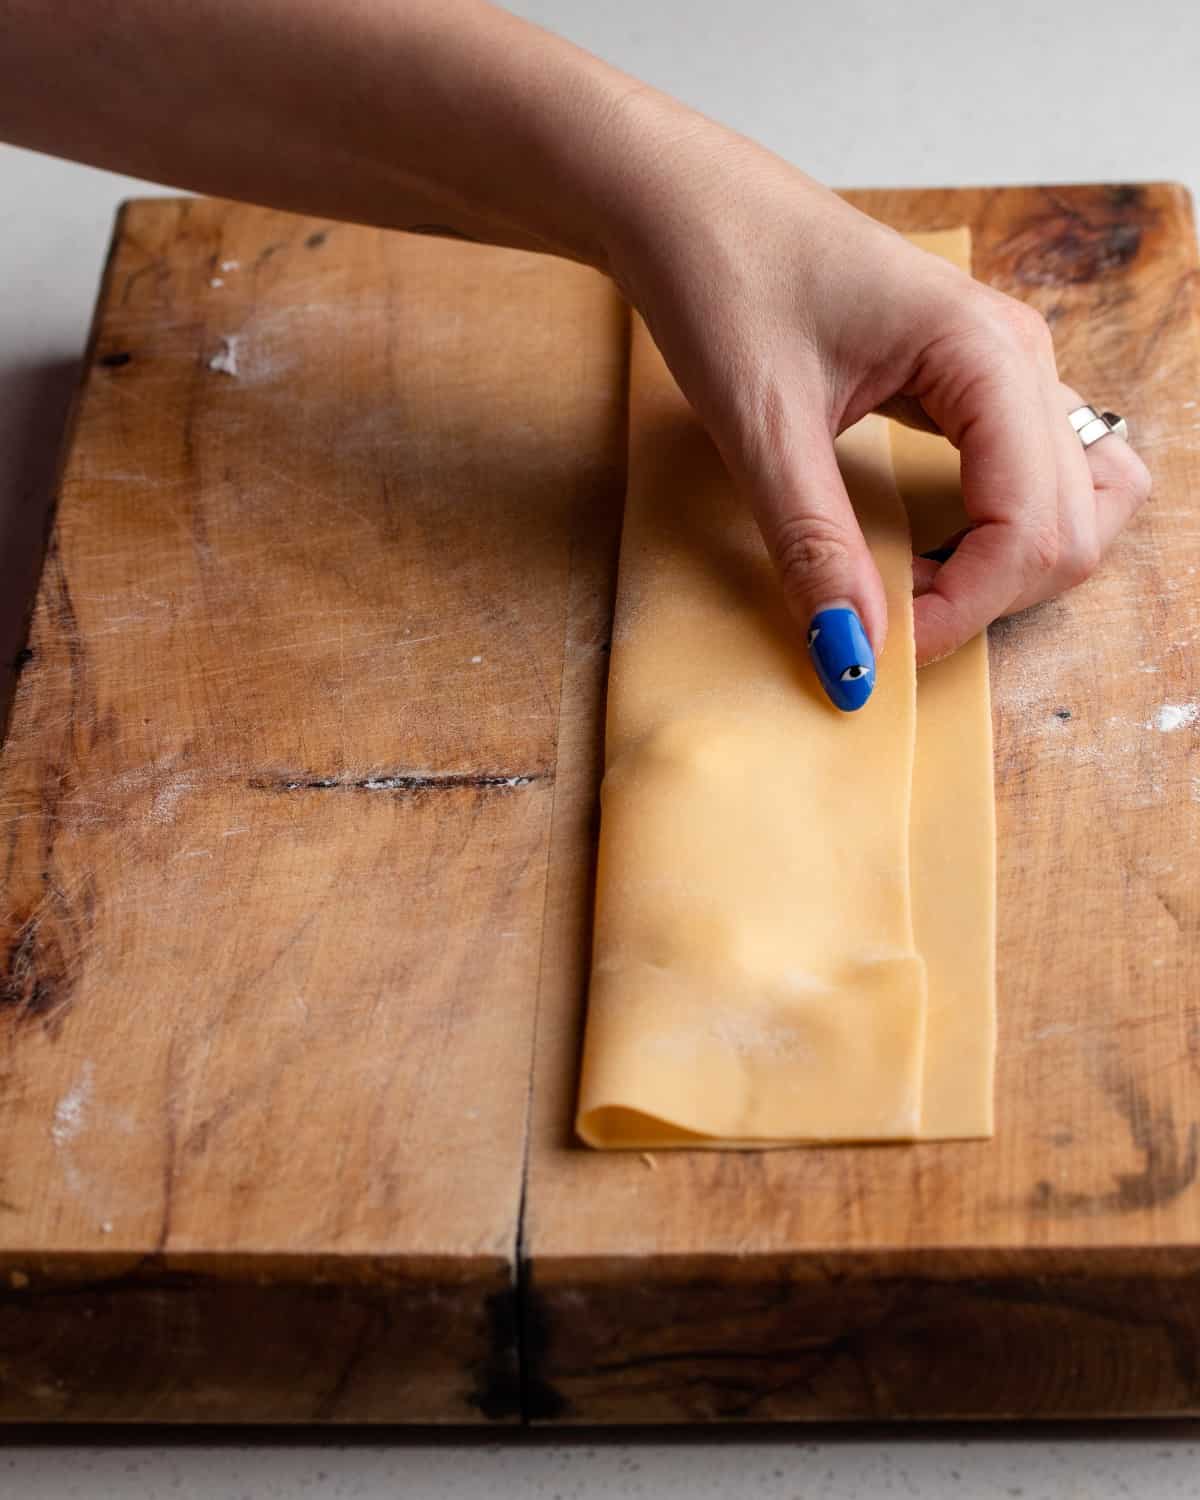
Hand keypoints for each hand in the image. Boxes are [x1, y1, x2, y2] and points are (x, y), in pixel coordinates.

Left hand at [603, 113, 1150, 701]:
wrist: (685, 206)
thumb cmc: (723, 277)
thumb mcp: (762, 427)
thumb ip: (814, 545)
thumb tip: (853, 653)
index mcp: (984, 354)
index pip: (1032, 523)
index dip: (964, 608)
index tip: (877, 646)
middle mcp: (1017, 357)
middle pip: (1074, 523)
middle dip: (992, 596)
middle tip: (891, 623)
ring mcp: (1004, 366)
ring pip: (1076, 500)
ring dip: (1015, 566)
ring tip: (922, 585)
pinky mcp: (975, 381)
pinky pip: (1036, 474)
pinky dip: (1002, 530)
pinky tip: (931, 545)